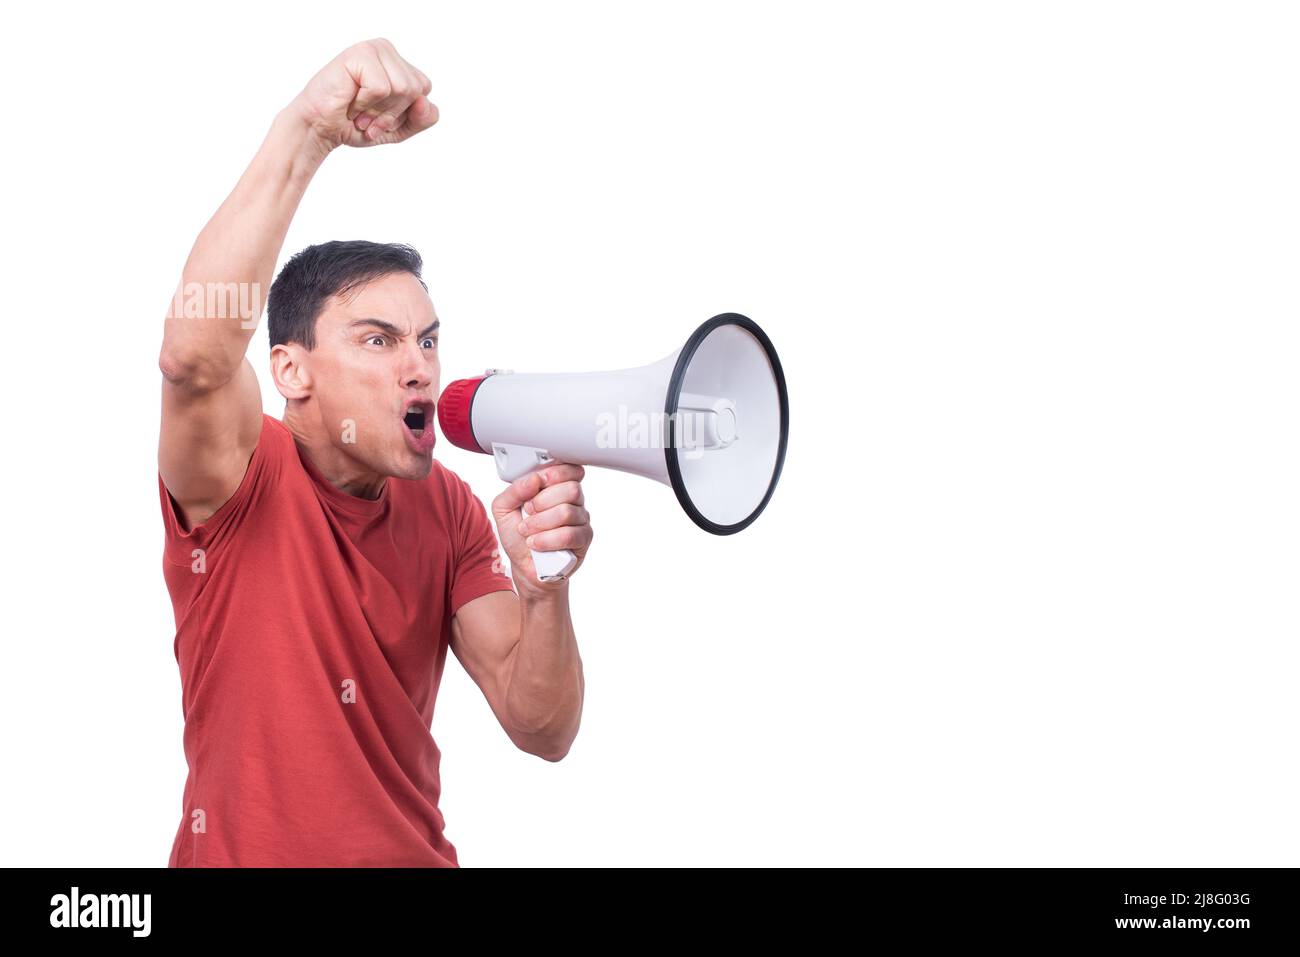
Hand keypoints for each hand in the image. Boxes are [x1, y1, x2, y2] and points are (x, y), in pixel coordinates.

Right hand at [289, 38, 438, 150]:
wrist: (320, 129)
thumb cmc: (355, 125)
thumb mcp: (399, 128)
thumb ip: (422, 119)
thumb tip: (425, 101)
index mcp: (399, 65)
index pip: (425, 91)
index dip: (404, 113)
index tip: (380, 118)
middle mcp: (388, 51)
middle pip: (416, 90)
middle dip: (391, 113)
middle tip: (367, 116)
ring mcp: (375, 49)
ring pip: (402, 88)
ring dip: (378, 110)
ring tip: (359, 110)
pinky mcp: (361, 53)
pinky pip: (381, 88)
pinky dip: (366, 103)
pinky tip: (351, 102)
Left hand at [492, 464, 593, 592]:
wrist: (524, 566)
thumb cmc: (518, 536)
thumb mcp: (504, 509)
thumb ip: (514, 490)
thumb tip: (533, 479)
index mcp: (558, 488)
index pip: (571, 470)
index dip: (555, 473)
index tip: (538, 482)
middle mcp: (573, 502)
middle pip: (572, 489)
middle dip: (543, 501)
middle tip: (528, 511)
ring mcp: (581, 521)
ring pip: (567, 512)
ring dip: (540, 523)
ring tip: (528, 532)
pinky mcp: (583, 540)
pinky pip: (569, 535)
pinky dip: (546, 540)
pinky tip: (536, 543)